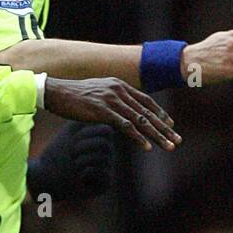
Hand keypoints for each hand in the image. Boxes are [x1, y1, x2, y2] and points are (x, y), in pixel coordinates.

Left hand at [27, 124, 115, 201]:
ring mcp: (108, 169)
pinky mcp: (105, 184)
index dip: (87, 133)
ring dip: (82, 161)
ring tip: (74, 166)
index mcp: (101, 140)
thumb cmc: (57, 153)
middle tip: (72, 155)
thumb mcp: (72, 132)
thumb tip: (103, 110)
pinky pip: (102, 172)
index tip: (72, 141)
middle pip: (105, 144)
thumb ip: (87, 121)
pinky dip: (85, 173)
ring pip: (103, 158)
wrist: (46, 177)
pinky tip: (79, 177)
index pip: (106, 130)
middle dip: (83, 147)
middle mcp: (108, 154)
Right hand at [43, 78, 179, 151]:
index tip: (170, 125)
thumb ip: (110, 99)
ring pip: (140, 120)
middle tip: (177, 140)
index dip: (159, 113)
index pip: (145, 100)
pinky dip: (138, 137)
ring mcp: (111, 100)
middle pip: (147, 112)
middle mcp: (119, 90)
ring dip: (156, 135)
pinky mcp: (102, 111)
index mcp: (119, 85)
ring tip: (168, 147)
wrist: (55, 92)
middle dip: (164, 128)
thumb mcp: (96, 92)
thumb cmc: (73, 95)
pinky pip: (125, 126)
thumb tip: (116, 109)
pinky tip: (146, 147)